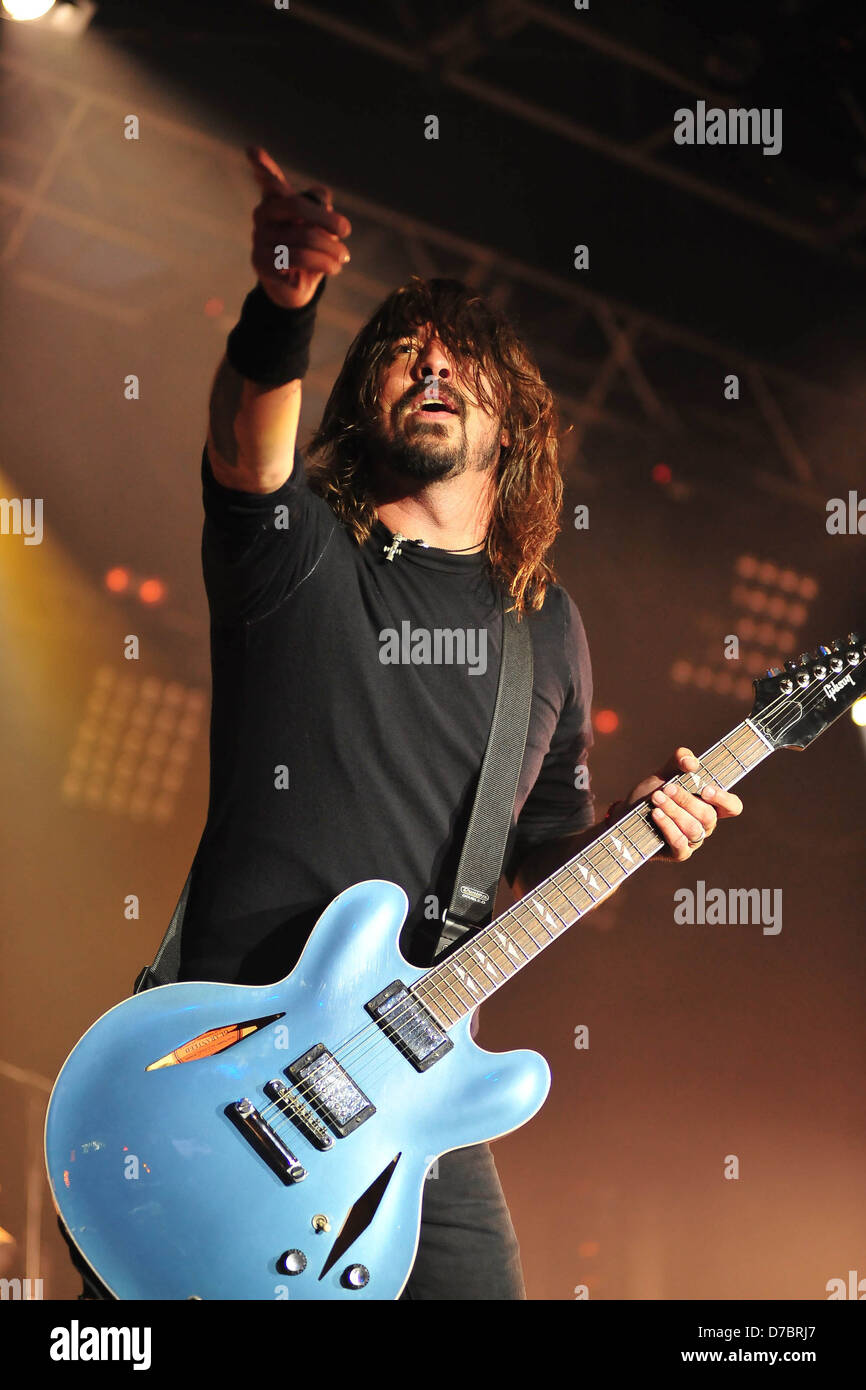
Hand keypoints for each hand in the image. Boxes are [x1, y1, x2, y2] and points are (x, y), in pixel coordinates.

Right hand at [245, 145, 351, 308]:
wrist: (298, 289)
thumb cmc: (309, 250)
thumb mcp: (319, 225)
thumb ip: (320, 204)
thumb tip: (321, 195)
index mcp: (276, 201)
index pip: (269, 181)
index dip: (263, 166)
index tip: (252, 150)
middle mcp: (262, 216)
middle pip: (296, 205)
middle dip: (326, 218)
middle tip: (345, 230)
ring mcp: (259, 239)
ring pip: (305, 236)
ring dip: (332, 249)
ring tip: (344, 258)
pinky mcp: (262, 263)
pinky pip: (300, 258)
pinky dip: (324, 263)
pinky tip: (333, 268)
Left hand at [623, 746, 742, 862]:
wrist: (627, 813)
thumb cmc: (652, 793)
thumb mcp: (665, 772)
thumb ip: (680, 760)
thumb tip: (692, 763)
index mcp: (710, 805)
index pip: (732, 807)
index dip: (724, 799)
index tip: (705, 789)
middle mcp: (705, 824)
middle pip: (708, 816)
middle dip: (686, 800)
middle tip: (666, 789)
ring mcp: (693, 841)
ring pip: (693, 829)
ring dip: (674, 811)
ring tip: (656, 799)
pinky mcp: (679, 853)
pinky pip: (680, 842)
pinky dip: (668, 826)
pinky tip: (656, 814)